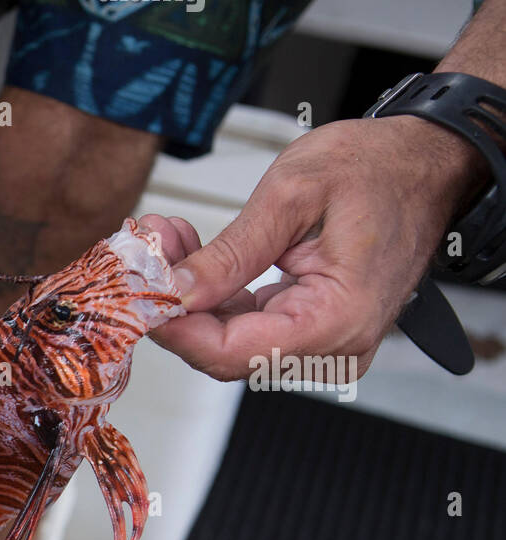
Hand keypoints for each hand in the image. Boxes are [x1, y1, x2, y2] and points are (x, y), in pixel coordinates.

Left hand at [142, 115, 485, 381]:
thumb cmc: (380, 168)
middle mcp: (334, 346)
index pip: (231, 352)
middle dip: (176, 305)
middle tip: (146, 249)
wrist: (425, 162)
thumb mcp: (293, 195)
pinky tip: (191, 254)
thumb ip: (230, 253)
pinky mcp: (308, 328)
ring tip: (168, 239)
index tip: (138, 292)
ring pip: (227, 341)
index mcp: (338, 320)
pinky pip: (244, 325)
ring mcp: (322, 342)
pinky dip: (212, 293)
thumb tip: (176, 291)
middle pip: (224, 353)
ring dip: (189, 295)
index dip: (175, 329)